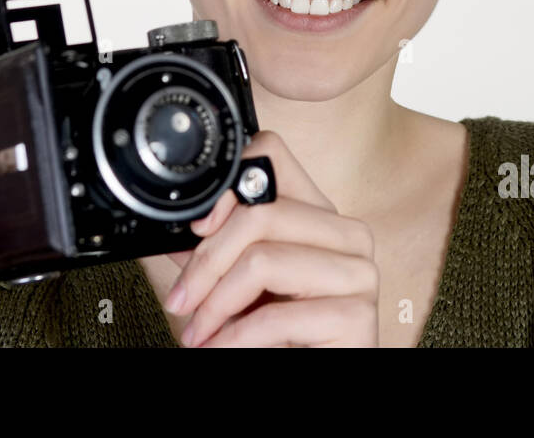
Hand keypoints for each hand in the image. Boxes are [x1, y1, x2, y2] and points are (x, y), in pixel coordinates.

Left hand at [161, 130, 379, 346]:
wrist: (318, 377)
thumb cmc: (284, 336)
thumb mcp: (244, 285)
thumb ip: (217, 252)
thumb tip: (174, 229)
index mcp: (321, 216)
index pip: (273, 155)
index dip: (227, 186)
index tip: (197, 227)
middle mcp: (348, 236)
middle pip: (260, 213)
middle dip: (206, 263)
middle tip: (181, 299)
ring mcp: (360, 273)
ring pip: (262, 261)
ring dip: (215, 305)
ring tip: (197, 331)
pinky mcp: (358, 317)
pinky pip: (276, 317)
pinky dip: (233, 339)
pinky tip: (217, 349)